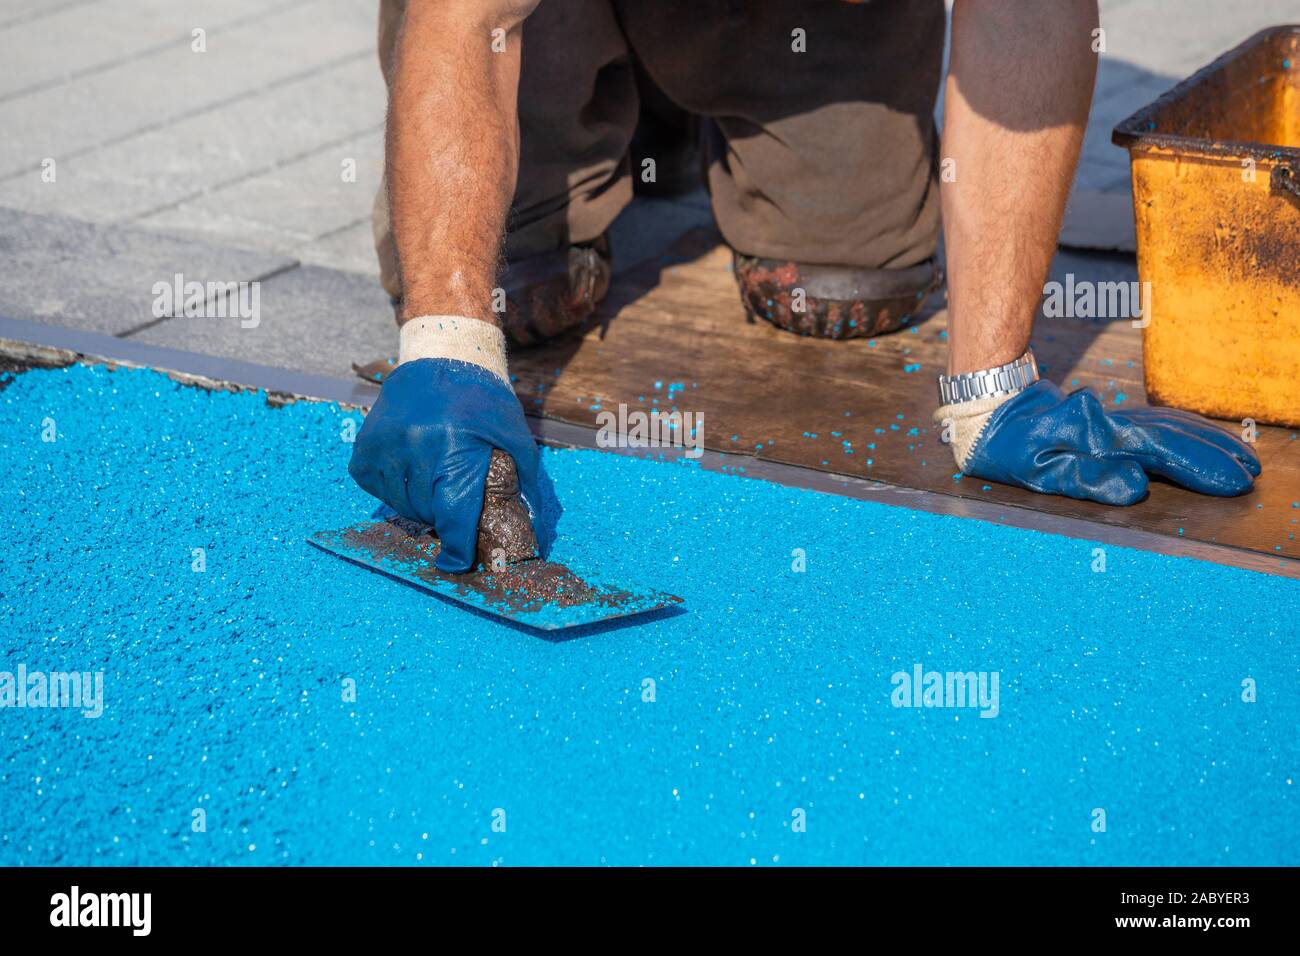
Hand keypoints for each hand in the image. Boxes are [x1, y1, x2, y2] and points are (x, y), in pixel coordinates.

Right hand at [348, 358, 540, 571]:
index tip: (457, 564)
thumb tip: (529, 523)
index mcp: (455, 449)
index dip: (456, 547)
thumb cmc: (483, 400)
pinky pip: (374, 486)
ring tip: (434, 480)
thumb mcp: (514, 434)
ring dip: (418, 503)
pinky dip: (391, 488)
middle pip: (426, 512)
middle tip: (454, 497)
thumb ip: (524, 479)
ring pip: (400, 503)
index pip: (453, 514)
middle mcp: (415, 448)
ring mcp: (385, 445)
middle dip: (443, 514)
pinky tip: (409, 471)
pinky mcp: (365, 445)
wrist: (442, 357)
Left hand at [963, 381, 1260, 504]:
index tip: (1233, 481)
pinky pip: (1152, 421)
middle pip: (1173, 437)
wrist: (988, 404)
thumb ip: (1086, 478)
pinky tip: (1197, 435)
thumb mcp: (1036, 469)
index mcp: (1099, 438)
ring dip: (1203, 440)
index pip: (1161, 453)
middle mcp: (1109, 424)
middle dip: (1212, 455)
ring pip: (1167, 425)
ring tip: (1239, 454)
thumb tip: (1136, 487)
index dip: (1199, 467)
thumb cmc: (1007, 445)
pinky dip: (1181, 428)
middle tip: (1250, 472)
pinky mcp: (1103, 418)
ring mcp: (1108, 418)